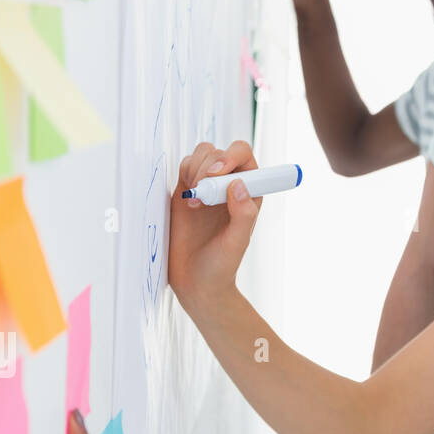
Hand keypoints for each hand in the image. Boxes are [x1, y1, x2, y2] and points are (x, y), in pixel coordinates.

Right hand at [168, 140, 261, 314]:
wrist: (195, 281)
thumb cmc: (221, 264)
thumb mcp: (236, 242)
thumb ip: (243, 214)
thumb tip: (238, 184)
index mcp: (249, 191)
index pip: (243, 156)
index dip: (230, 157)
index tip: (217, 174)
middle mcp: (229, 184)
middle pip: (220, 152)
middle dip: (209, 164)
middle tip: (201, 192)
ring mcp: (207, 186)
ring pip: (202, 155)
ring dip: (196, 169)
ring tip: (194, 201)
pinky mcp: (186, 191)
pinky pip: (185, 167)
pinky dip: (184, 174)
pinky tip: (186, 199)